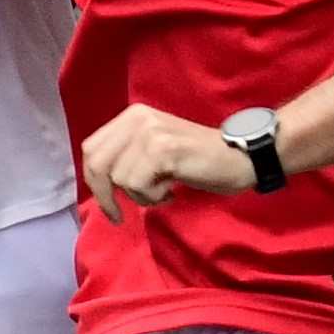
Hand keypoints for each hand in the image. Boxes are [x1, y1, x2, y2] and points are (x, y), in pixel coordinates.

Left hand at [77, 101, 253, 220]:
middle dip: (104, 195)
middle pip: (97, 163)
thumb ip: (127, 157)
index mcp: (131, 117)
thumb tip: (97, 183)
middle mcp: (136, 119)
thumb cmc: (199, 161)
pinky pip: (137, 185)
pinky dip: (152, 196)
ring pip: (119, 178)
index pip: (91, 149)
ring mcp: (149, 132)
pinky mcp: (163, 149)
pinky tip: (172, 191)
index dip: (93, 180)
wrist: (242, 158)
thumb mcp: (154, 151)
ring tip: (165, 191)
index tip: (107, 204)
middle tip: (119, 216)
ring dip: (141, 196)